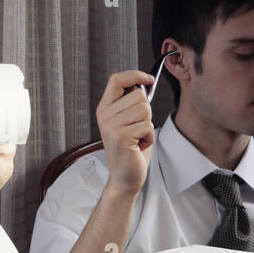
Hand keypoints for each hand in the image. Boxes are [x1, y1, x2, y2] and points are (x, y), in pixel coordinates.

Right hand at [96, 70, 156, 195]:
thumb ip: (132, 102)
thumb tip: (145, 83)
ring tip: (137, 138)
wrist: (125, 177)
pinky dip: (149, 137)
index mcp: (104, 108)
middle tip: (137, 129)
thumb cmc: (131, 150)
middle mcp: (104, 116)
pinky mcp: (121, 137)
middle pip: (138, 95)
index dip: (134, 75)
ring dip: (148, 125)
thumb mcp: (128, 121)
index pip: (116, 80)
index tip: (149, 79)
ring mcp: (111, 126)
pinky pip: (148, 125)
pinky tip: (139, 146)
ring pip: (145, 109)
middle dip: (146, 112)